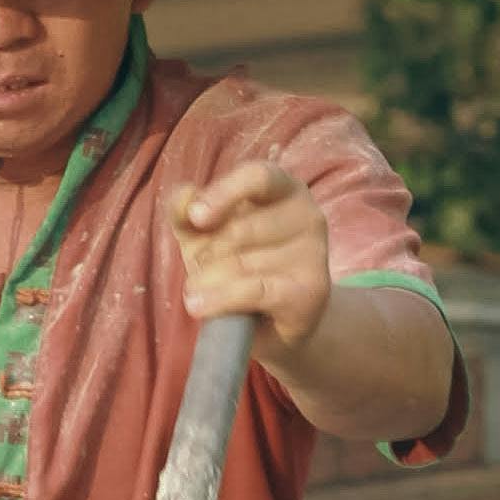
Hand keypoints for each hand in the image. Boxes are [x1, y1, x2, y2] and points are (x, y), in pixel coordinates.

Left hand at [171, 157, 332, 370]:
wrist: (275, 322)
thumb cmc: (238, 265)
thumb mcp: (203, 235)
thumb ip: (186, 212)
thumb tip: (186, 195)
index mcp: (282, 188)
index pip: (257, 177)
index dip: (223, 194)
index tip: (196, 218)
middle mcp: (307, 214)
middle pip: (238, 228)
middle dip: (206, 254)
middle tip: (201, 270)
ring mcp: (314, 252)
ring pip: (240, 264)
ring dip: (209, 282)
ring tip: (208, 292)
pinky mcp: (311, 290)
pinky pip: (253, 291)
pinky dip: (219, 300)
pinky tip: (198, 306)